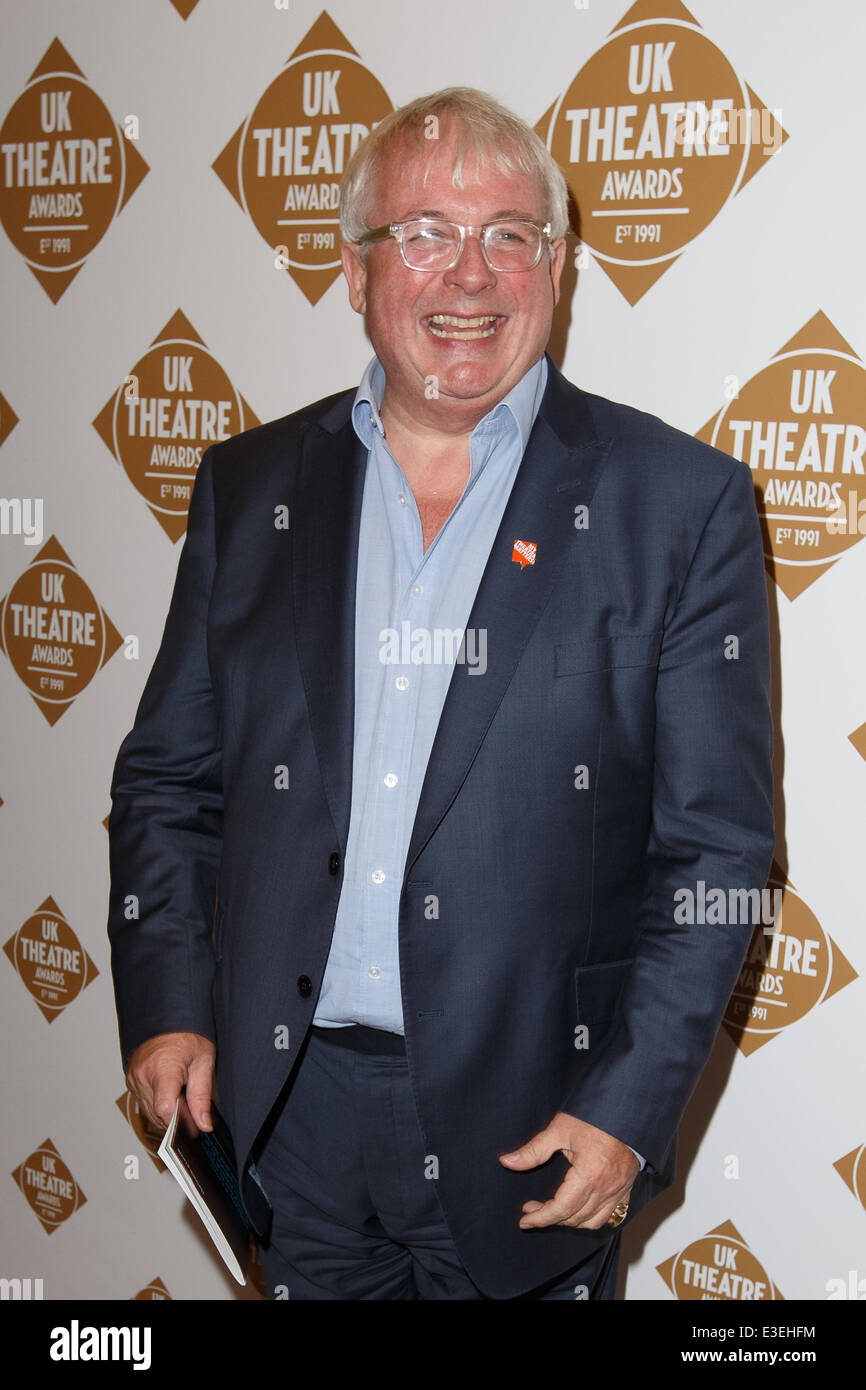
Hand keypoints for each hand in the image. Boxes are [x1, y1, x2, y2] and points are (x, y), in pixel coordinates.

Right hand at [125, 1031, 215, 1139]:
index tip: (193, 1125)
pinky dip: (157, 1105)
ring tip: (181, 1097)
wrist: (168, 1018)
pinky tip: (169, 1094)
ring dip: (166, 1113)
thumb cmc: (187, 1036)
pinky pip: (143, 1103)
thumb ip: (202, 1096)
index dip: (180, 1122)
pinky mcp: (130, 1080)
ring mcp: (134, 1078)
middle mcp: (144, 1074)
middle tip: (193, 1110)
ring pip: (149, 1112)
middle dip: (177, 1119)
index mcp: (164, 1067)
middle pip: (158, 1114)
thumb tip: (204, 1124)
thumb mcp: (204, 1062)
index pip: (165, 1108)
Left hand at [499, 1111, 638, 1229]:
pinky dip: (591, 1218)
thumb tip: (506, 1161)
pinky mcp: (626, 1188)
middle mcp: (606, 1188)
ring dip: (570, 1221)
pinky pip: (611, 1216)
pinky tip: (578, 1210)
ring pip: (592, 1222)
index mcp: (589, 1174)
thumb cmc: (592, 1117)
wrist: (623, 1109)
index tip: (524, 1220)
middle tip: (531, 1209)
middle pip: (574, 1218)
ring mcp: (619, 1190)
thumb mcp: (559, 1129)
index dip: (540, 1218)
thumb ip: (533, 1150)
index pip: (561, 1208)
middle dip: (550, 1218)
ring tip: (552, 1210)